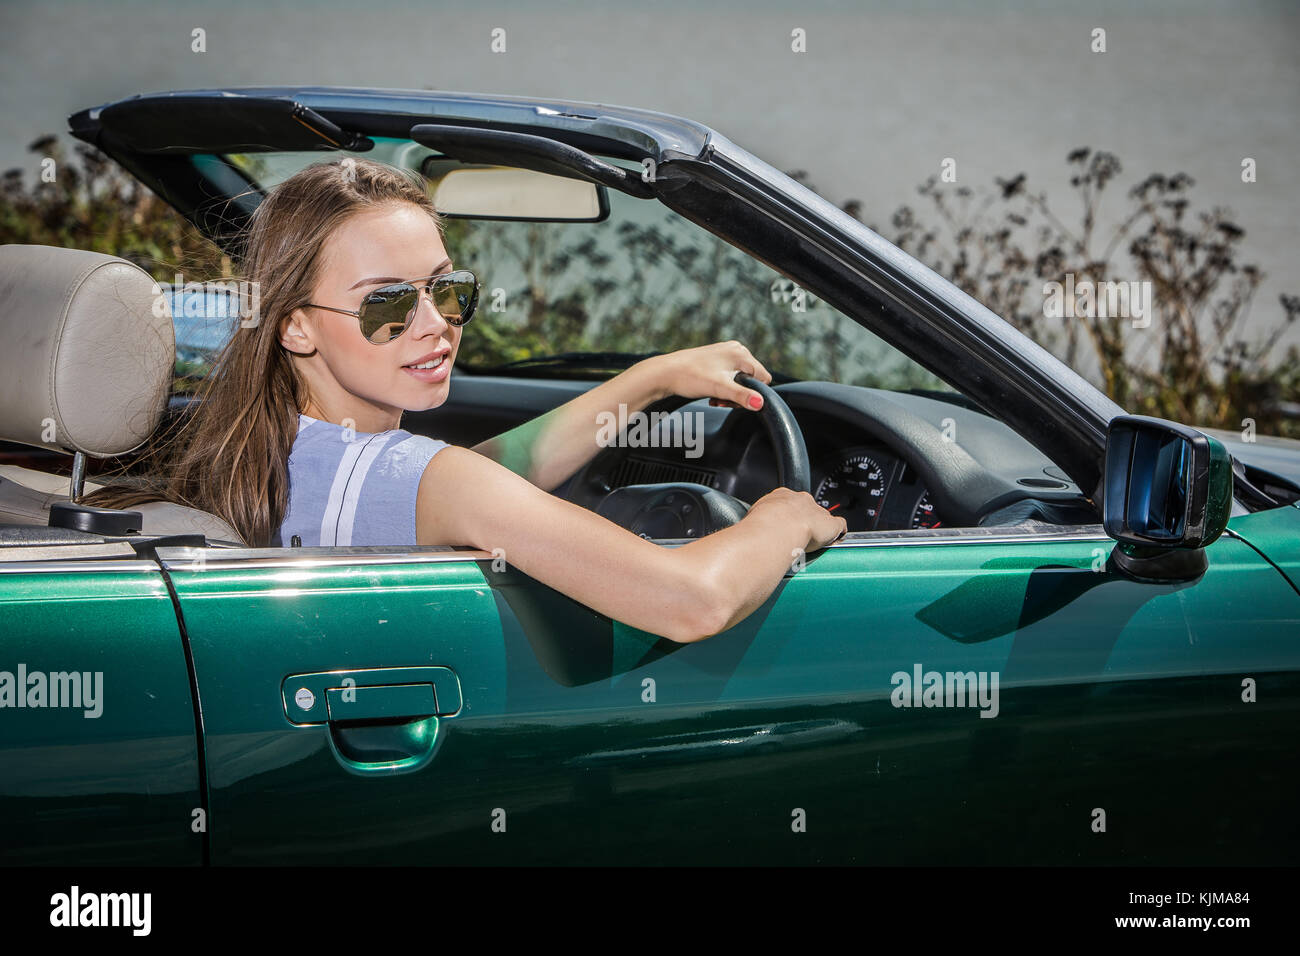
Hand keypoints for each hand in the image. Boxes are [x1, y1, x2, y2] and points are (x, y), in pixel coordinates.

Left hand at [642, 340, 772, 410]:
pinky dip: (722, 387)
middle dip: (738, 394)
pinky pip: (728, 376)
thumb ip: (742, 396)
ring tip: (714, 397)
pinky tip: (711, 393)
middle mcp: (736, 349)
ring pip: (739, 379)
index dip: (752, 394)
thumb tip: (761, 403)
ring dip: (729, 393)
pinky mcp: (716, 359)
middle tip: (721, 400)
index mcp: (741, 353)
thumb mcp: (720, 389)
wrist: (665, 373)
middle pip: (751, 379)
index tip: (734, 401)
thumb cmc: (690, 377)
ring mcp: (725, 353)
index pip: (763, 378)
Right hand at [751, 487, 847, 550]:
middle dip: (804, 520)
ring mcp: (817, 511)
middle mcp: (801, 500)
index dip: (788, 514)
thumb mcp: (751, 517)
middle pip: (807, 508)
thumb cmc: (762, 524)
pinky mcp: (831, 524)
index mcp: (782, 496)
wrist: (780, 527)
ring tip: (812, 542)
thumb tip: (745, 532)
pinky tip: (835, 540)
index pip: (789, 502)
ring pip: (822, 517)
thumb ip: (755, 522)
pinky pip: (839, 525)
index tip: (785, 525)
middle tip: (797, 536)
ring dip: (819, 528)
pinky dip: (838, 533)